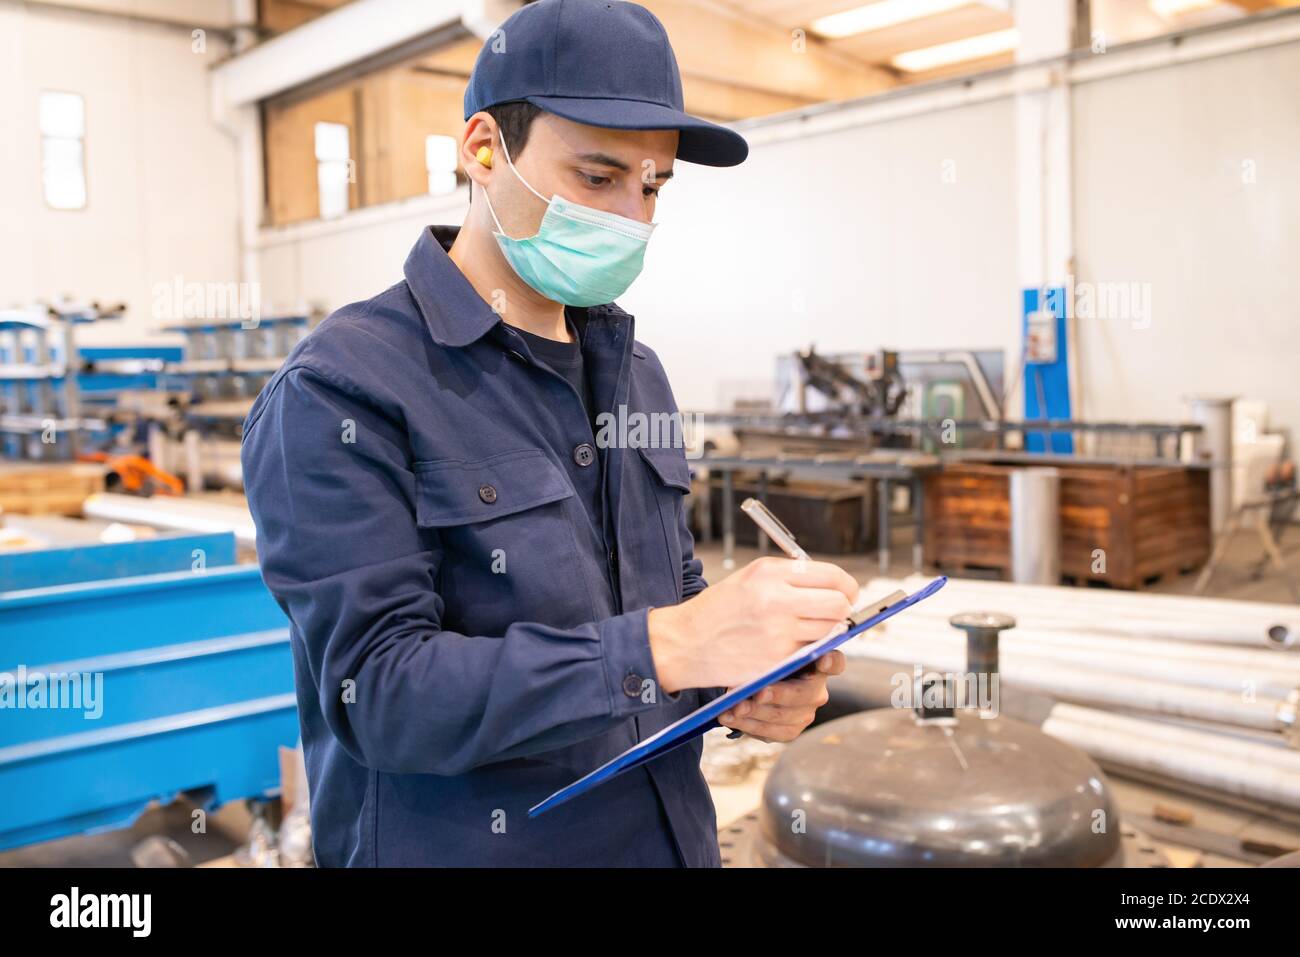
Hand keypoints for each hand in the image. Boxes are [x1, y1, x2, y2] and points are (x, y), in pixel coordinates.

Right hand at [647, 556, 857, 692]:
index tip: (846, 593)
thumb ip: (791, 578)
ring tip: (803, 629)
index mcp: (771, 574)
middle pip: (838, 605)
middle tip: (832, 613)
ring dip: (825, 633)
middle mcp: (777, 600)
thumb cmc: (718, 609)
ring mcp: (778, 634)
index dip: (847, 587)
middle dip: (842, 610)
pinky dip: (805, 651)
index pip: (833, 576)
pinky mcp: (777, 661)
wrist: (685, 642)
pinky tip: (786, 646)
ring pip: (829, 633)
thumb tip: (833, 586)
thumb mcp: (750, 577)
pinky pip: (809, 654)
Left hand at [718, 651, 845, 741]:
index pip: (835, 662)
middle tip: (758, 692)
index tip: (822, 660)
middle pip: (804, 694)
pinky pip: (770, 732)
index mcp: (816, 662)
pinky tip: (727, 716)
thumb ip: (767, 653)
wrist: (748, 681)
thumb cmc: (760, 658)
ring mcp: (805, 713)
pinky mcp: (790, 730)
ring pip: (783, 716)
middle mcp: (816, 690)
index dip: (831, 662)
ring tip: (732, 707)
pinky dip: (746, 724)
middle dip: (779, 694)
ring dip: (755, 712)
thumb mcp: (765, 650)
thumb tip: (752, 659)